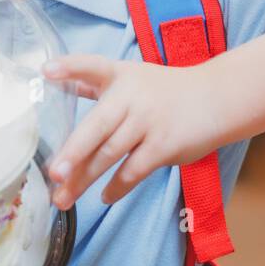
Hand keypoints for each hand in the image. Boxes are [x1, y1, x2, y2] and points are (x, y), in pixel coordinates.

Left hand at [41, 55, 228, 209]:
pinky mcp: (164, 146)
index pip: (92, 67)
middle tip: (53, 174)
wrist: (217, 98)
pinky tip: (104, 196)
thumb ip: (97, 82)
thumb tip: (59, 80)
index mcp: (121, 75)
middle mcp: (132, 96)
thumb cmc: (167, 91)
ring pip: (110, 155)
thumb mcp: (133, 77)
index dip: (70, 68)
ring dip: (84, 180)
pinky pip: (133, 171)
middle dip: (73, 153)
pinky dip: (116, 187)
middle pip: (96, 127)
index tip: (46, 72)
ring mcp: (148, 122)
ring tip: (63, 199)